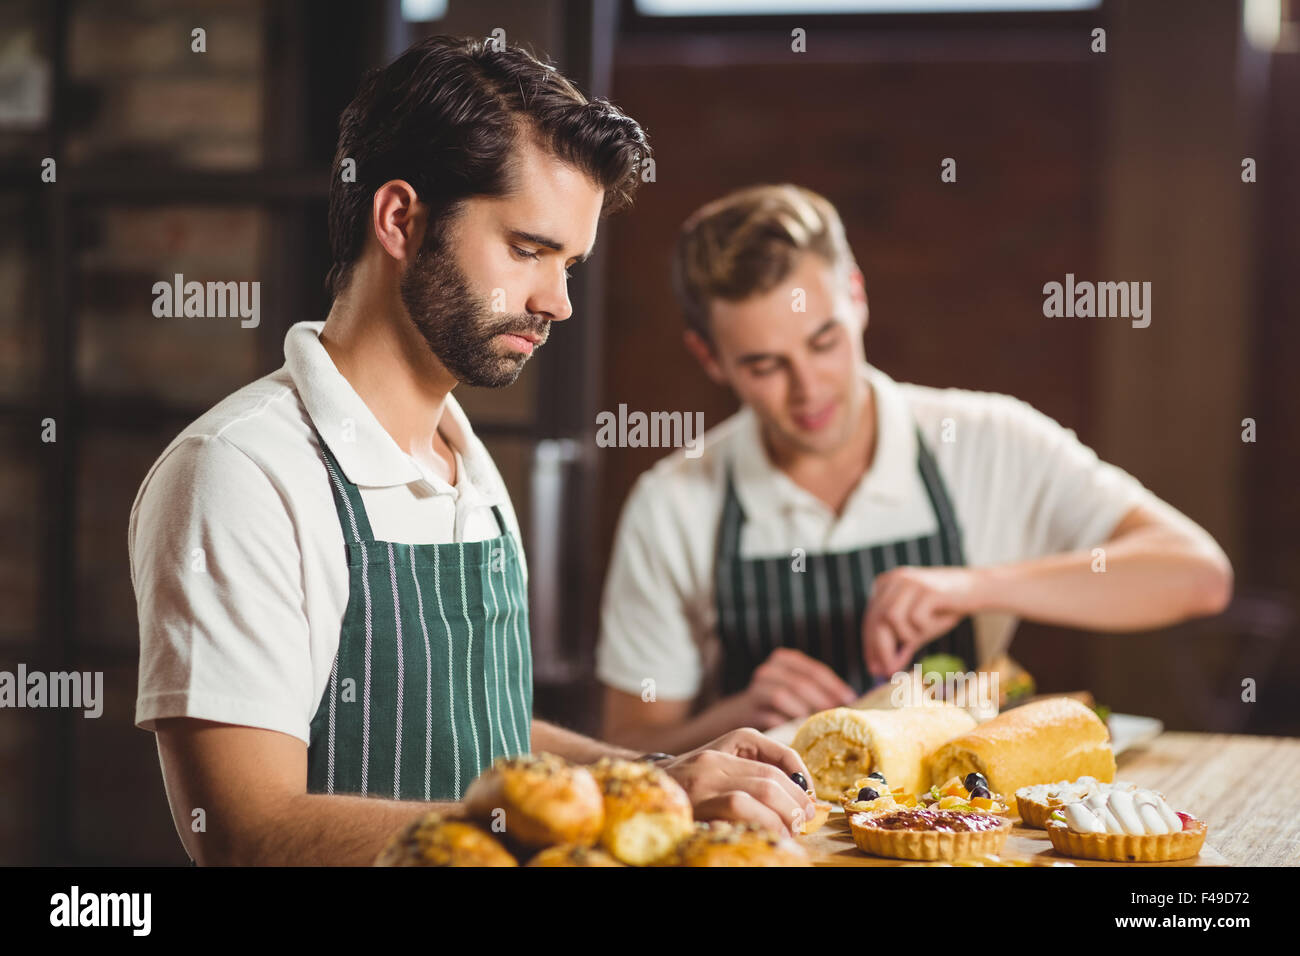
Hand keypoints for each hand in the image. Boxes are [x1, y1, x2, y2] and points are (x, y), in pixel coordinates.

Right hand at [660, 728, 819, 836]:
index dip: (802, 781)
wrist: (642, 787)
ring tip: (787, 832)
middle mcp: (714, 760)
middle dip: (795, 805)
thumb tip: (801, 793)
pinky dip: (758, 826)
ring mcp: (701, 784)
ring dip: (780, 818)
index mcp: (730, 742)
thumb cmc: (692, 780)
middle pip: (770, 780)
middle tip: (803, 822)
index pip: (779, 756)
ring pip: (755, 797)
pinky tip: (765, 835)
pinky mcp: (693, 807)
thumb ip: (756, 768)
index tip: (810, 800)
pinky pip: (736, 814)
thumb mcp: (725, 762)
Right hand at [722, 647, 857, 730]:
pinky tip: (798, 734)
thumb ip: (817, 691)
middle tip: (837, 716)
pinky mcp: (748, 711)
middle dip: (821, 700)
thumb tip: (851, 702)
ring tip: (818, 725)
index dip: (833, 685)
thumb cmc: (775, 706)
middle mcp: (768, 671)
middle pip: (800, 682)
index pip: (813, 670)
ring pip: (781, 695)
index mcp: (783, 660)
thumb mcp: (795, 690)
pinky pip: (770, 717)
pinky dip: (786, 725)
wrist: (736, 716)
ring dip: (803, 711)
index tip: (850, 700)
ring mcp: (755, 690)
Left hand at [862, 566, 981, 678]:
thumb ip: (900, 645)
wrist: (977, 589)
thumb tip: (885, 670)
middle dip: (881, 649)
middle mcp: (895, 579)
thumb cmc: (944, 609)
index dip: (869, 645)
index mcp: (886, 584)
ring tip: (924, 634)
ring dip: (907, 636)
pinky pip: (916, 618)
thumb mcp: (918, 628)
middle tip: (887, 671)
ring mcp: (911, 582)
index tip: (872, 668)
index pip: (870, 619)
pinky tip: (939, 620)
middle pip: (877, 620)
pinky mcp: (927, 588)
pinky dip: (926, 627)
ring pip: (892, 619)